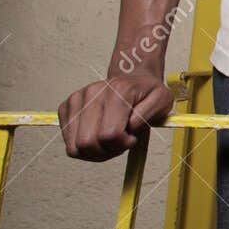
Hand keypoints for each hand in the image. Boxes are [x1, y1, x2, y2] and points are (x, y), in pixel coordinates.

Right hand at [58, 73, 174, 161]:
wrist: (132, 77)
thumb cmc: (146, 93)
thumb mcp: (162, 102)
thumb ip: (148, 116)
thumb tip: (129, 128)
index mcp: (118, 91)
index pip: (109, 134)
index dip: (123, 144)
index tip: (131, 137)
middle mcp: (93, 92)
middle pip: (87, 143)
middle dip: (106, 151)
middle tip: (120, 142)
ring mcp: (77, 99)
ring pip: (74, 147)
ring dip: (94, 152)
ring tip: (109, 140)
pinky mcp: (66, 107)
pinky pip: (68, 143)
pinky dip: (83, 147)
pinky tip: (97, 136)